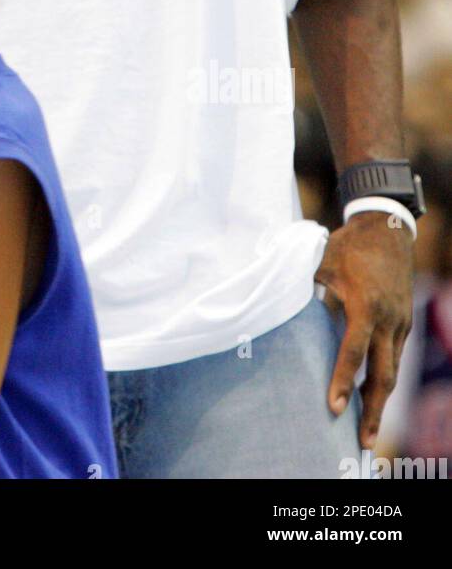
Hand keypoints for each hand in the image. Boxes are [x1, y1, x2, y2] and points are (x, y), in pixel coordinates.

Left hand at [314, 210, 413, 450]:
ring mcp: (400, 324)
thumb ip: (300, 283)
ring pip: (392, 371)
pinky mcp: (403, 325)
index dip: (342, 381)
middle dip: (372, 410)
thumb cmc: (348, 245)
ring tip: (366, 430)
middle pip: (383, 375)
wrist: (386, 230)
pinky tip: (373, 398)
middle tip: (361, 441)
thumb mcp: (320, 260)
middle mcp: (388, 320)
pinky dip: (384, 381)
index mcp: (365, 305)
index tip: (333, 408)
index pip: (354, 352)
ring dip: (380, 401)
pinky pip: (394, 359)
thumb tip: (268, 297)